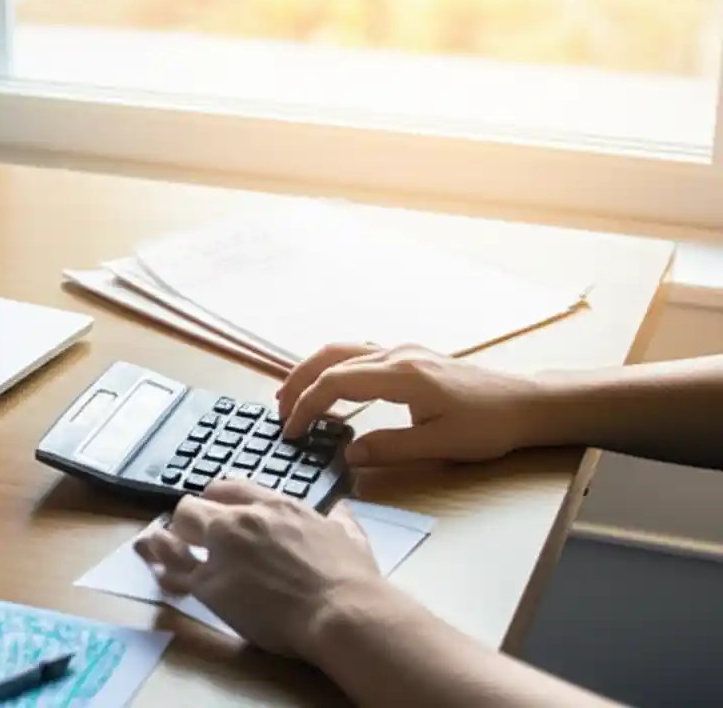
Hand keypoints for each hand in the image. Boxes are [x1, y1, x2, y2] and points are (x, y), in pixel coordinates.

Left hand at [134, 480, 384, 661]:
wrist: (340, 610)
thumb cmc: (350, 577)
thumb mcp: (349, 536)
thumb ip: (340, 521)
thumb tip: (342, 511)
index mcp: (274, 506)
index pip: (229, 487)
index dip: (216, 498)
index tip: (214, 506)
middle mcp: (241, 522)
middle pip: (194, 507)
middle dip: (189, 518)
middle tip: (188, 531)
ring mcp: (221, 553)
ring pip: (175, 536)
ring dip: (165, 540)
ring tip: (153, 543)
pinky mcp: (211, 587)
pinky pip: (175, 575)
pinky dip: (165, 572)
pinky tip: (158, 572)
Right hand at [276, 343, 544, 466]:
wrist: (525, 403)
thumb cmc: (487, 425)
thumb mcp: (439, 445)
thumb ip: (389, 448)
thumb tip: (348, 455)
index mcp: (401, 374)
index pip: (336, 382)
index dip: (307, 406)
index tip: (292, 432)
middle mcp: (396, 354)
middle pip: (330, 357)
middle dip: (298, 382)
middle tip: (279, 413)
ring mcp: (402, 351)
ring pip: (342, 350)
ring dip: (311, 370)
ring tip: (291, 397)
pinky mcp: (409, 357)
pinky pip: (358, 354)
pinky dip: (332, 368)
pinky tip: (330, 389)